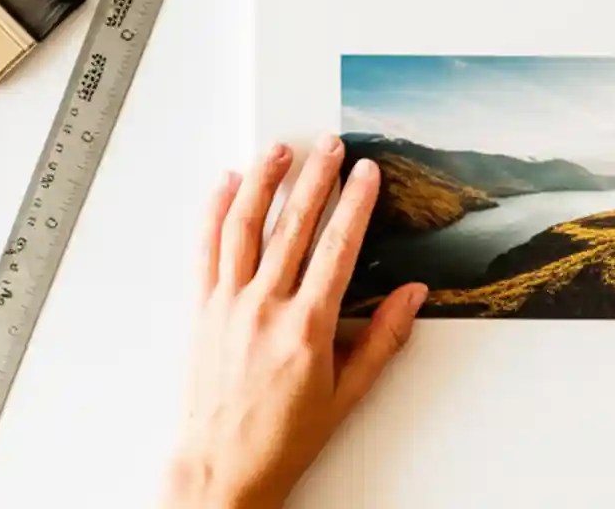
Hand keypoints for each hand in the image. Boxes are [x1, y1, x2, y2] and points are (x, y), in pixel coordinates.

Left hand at [162, 137, 427, 508]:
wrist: (221, 469)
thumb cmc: (283, 438)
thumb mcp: (348, 393)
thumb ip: (383, 338)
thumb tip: (413, 294)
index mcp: (307, 329)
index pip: (337, 248)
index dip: (355, 204)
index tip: (366, 173)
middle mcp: (264, 309)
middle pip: (293, 226)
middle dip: (315, 178)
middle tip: (329, 146)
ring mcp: (227, 306)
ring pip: (244, 227)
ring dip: (263, 182)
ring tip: (279, 150)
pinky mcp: (201, 311)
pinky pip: (206, 250)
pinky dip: (215, 212)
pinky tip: (227, 186)